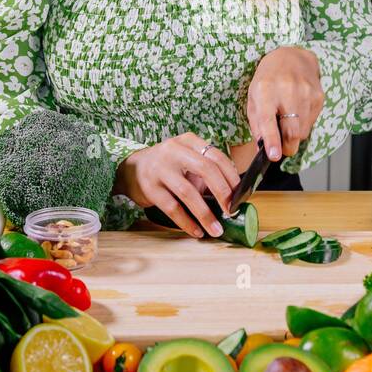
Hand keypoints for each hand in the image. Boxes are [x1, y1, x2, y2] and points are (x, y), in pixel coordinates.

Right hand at [113, 133, 240, 237]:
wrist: (131, 169)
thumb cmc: (167, 166)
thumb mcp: (186, 160)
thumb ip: (206, 172)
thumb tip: (232, 196)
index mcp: (188, 141)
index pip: (216, 156)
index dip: (231, 177)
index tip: (240, 195)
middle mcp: (174, 151)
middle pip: (205, 170)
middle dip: (222, 193)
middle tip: (231, 211)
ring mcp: (159, 169)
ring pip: (188, 193)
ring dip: (205, 214)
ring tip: (216, 229)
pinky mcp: (149, 188)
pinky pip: (172, 208)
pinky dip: (186, 222)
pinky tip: (196, 231)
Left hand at [247, 45, 323, 163]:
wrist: (292, 57)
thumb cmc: (268, 80)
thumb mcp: (253, 98)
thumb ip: (257, 124)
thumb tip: (262, 148)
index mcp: (265, 90)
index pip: (268, 118)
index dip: (272, 139)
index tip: (274, 155)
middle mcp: (287, 90)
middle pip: (292, 131)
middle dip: (287, 146)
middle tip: (281, 148)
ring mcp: (306, 93)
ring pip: (303, 131)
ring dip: (294, 135)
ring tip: (287, 120)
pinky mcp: (318, 96)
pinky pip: (311, 123)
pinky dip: (302, 124)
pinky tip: (297, 111)